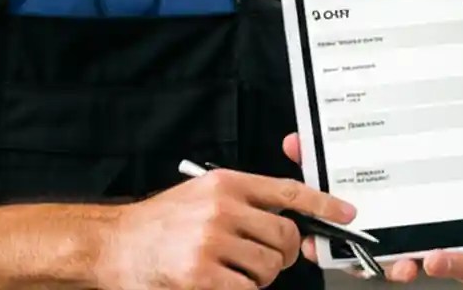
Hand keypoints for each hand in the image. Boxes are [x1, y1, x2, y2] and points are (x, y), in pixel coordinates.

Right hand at [97, 167, 356, 289]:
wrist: (116, 246)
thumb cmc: (161, 223)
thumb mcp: (203, 195)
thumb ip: (245, 201)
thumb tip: (291, 218)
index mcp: (225, 183)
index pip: (287, 191)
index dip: (322, 205)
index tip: (345, 214)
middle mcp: (221, 209)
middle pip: (285, 234)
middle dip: (284, 253)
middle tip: (267, 258)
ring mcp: (211, 244)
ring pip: (269, 266)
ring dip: (260, 276)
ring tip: (233, 271)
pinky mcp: (202, 277)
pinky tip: (222, 282)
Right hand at [284, 79, 462, 286]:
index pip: (423, 147)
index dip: (386, 139)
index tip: (347, 129)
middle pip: (403, 190)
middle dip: (360, 189)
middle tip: (324, 179)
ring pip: (409, 233)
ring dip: (385, 237)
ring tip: (367, 235)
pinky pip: (442, 264)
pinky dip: (433, 262)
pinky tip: (430, 256)